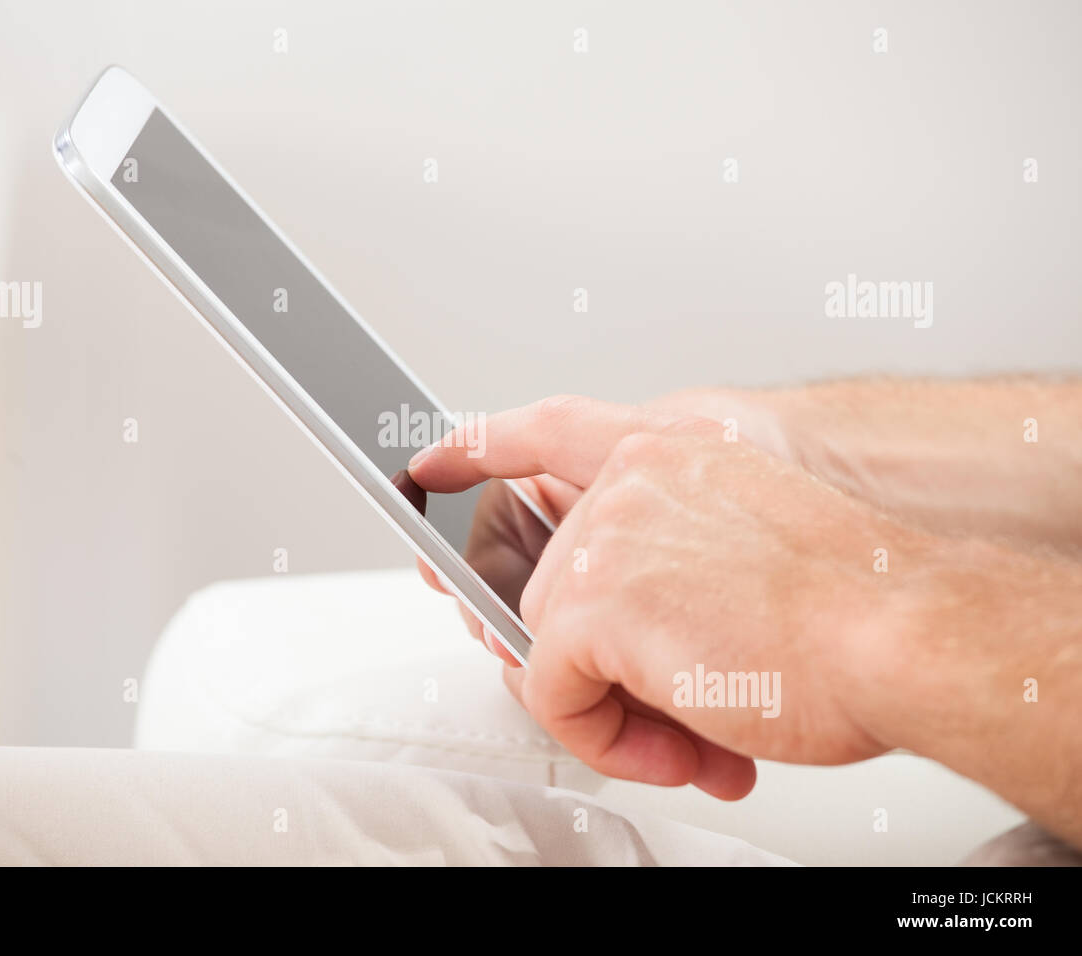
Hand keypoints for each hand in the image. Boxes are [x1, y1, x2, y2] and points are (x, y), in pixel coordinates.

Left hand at [409, 396, 927, 796]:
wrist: (907, 635)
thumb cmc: (861, 607)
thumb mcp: (753, 552)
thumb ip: (667, 572)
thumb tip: (610, 650)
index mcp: (675, 449)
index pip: (549, 430)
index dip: (483, 447)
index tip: (433, 460)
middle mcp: (632, 480)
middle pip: (549, 584)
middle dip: (593, 664)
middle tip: (663, 712)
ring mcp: (608, 534)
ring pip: (549, 642)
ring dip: (609, 707)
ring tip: (692, 734)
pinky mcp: (593, 601)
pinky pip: (550, 689)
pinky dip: (599, 735)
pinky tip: (669, 745)